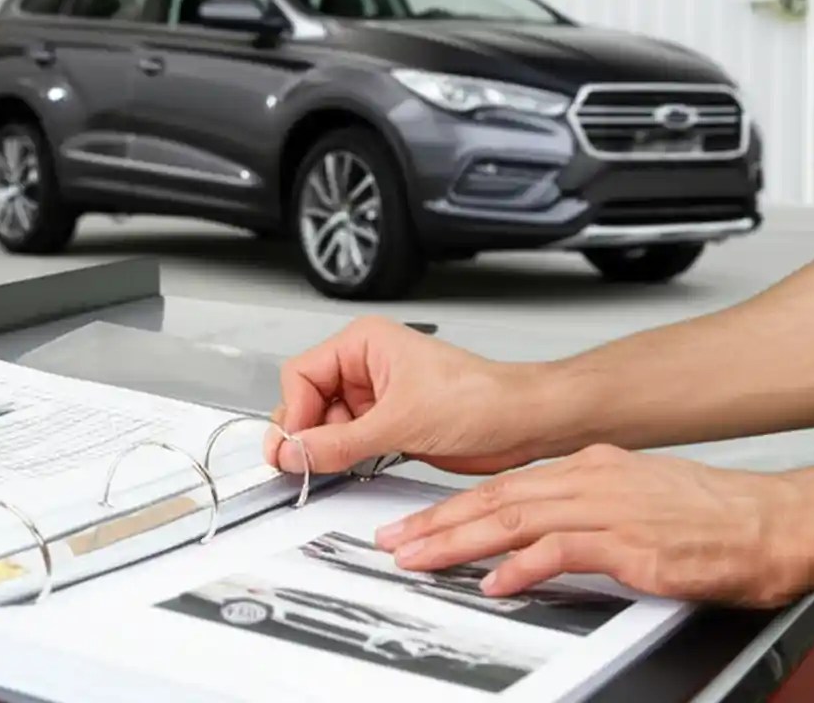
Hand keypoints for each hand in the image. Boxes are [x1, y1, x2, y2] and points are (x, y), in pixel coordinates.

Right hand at [264, 316, 555, 475]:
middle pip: (309, 401)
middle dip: (305, 433)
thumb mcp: (399, 422)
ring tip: (327, 468)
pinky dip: (343, 459)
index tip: (291, 448)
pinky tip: (345, 470)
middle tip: (297, 466)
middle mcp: (366, 367)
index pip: (302, 375)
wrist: (522, 424)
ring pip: (326, 426)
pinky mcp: (388, 425)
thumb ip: (339, 442)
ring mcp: (376, 398)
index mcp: (363, 343)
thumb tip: (295, 453)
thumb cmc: (480, 398)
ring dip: (324, 449)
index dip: (294, 413)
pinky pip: (349, 443)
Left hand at [374, 444, 809, 607]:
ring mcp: (608, 508)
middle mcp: (591, 479)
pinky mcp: (629, 542)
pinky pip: (561, 551)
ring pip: (515, 519)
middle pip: (496, 499)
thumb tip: (540, 531)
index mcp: (590, 467)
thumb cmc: (711, 516)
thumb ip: (583, 508)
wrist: (772, 523)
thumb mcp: (635, 496)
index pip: (506, 484)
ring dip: (461, 542)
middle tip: (397, 542)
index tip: (418, 524)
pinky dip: (522, 567)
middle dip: (438, 522)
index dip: (454, 506)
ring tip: (422, 559)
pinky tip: (496, 582)